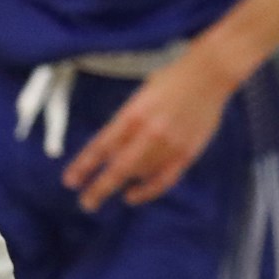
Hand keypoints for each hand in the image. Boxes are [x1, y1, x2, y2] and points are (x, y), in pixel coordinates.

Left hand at [62, 52, 241, 210]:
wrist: (208, 75)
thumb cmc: (170, 81)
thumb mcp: (138, 97)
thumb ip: (124, 123)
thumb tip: (108, 150)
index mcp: (132, 114)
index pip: (101, 146)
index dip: (84, 166)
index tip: (70, 181)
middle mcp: (149, 132)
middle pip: (118, 168)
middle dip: (99, 189)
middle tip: (86, 203)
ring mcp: (170, 145)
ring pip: (139, 174)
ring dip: (123, 183)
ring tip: (111, 187)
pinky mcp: (187, 153)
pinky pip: (164, 180)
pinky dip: (147, 191)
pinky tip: (133, 195)